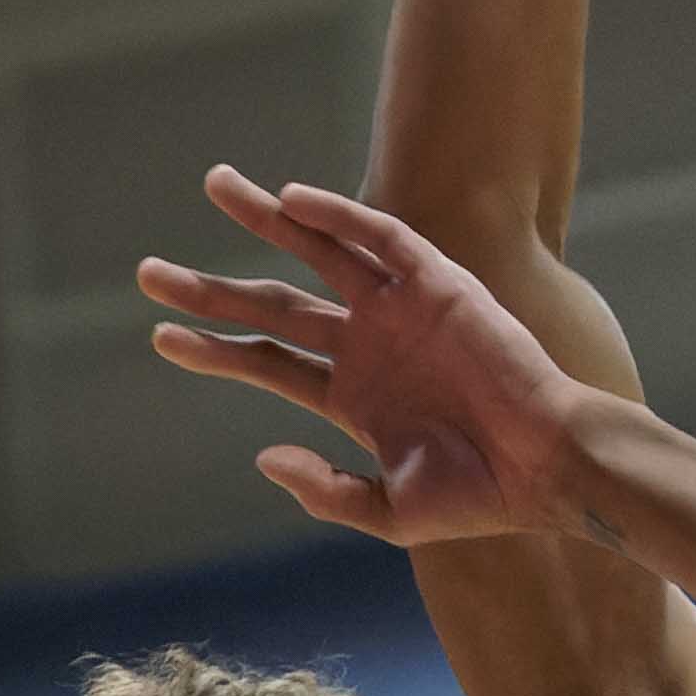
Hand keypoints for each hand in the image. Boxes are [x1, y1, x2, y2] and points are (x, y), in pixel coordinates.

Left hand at [138, 169, 598, 545]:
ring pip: (318, 254)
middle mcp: (367, 345)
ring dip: (267, 219)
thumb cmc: (481, 496)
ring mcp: (399, 313)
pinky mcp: (440, 286)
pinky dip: (340, 214)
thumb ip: (324, 489)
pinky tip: (294, 198)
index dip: (213, 348)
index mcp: (350, 395)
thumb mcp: (390, 510)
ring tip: (216, 185)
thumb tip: (263, 458)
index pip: (265, 361)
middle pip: (272, 304)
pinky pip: (383, 238)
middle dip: (210, 287)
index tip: (161, 336)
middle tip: (146, 273)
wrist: (548, 471)